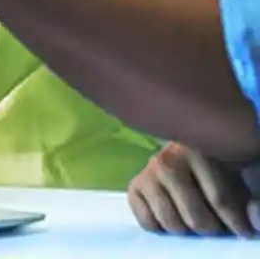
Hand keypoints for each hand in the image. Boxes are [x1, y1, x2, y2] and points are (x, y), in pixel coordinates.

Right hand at [127, 142, 259, 237]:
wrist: (191, 154)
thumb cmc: (223, 167)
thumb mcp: (244, 177)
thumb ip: (256, 199)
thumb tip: (254, 219)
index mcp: (198, 151)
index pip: (219, 200)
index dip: (235, 223)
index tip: (244, 232)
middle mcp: (168, 160)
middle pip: (194, 216)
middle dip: (210, 229)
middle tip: (217, 226)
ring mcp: (148, 173)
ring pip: (171, 222)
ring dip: (187, 230)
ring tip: (197, 221)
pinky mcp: (134, 186)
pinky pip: (147, 222)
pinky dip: (161, 228)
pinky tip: (174, 217)